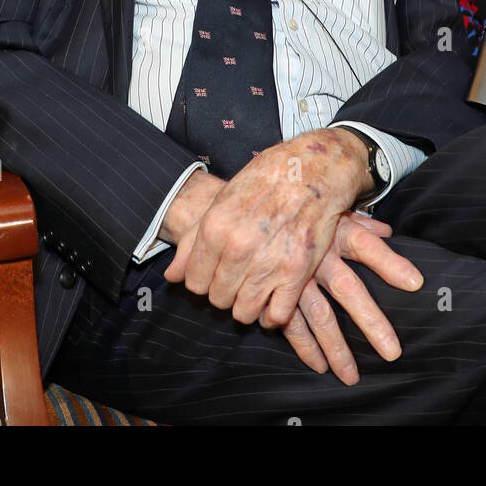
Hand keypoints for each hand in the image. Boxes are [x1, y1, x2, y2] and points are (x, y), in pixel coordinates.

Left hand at [163, 129, 367, 324]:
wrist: (313, 169)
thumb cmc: (266, 180)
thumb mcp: (221, 201)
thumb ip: (192, 241)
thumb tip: (172, 276)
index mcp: (214, 228)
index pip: (193, 282)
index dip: (204, 280)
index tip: (216, 273)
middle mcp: (238, 248)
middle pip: (218, 299)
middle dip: (225, 292)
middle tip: (239, 277)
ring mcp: (267, 263)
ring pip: (244, 313)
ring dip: (248, 305)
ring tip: (256, 288)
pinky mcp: (296, 273)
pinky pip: (277, 316)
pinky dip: (274, 314)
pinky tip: (275, 298)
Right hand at [272, 212, 422, 384]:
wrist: (256, 209)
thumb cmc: (300, 210)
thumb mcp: (331, 210)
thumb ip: (360, 223)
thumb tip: (387, 231)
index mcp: (335, 233)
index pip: (368, 247)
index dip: (391, 263)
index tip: (415, 283)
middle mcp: (318, 257)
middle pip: (349, 290)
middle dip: (371, 322)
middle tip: (391, 352)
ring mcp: (295, 276)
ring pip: (319, 315)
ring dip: (336, 348)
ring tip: (350, 375)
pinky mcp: (275, 290)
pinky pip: (289, 322)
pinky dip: (303, 345)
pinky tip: (317, 364)